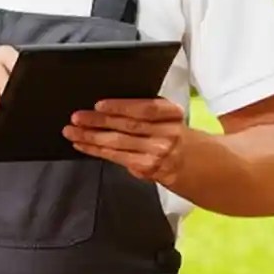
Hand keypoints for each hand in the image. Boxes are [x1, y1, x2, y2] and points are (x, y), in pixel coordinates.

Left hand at [64, 98, 187, 185]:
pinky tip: (82, 145)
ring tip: (71, 131)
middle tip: (76, 117)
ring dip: (91, 137)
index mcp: (172, 114)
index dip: (121, 107)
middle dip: (98, 121)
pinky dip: (96, 151)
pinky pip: (117, 157)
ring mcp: (158, 153)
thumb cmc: (177, 137)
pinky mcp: (149, 168)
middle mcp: (167, 133)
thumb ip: (146, 113)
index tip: (99, 104)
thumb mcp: (170, 118)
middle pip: (128, 125)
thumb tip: (109, 109)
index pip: (146, 108)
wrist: (202, 167)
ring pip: (119, 143)